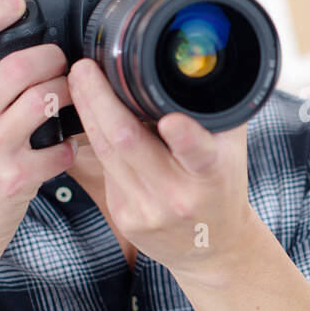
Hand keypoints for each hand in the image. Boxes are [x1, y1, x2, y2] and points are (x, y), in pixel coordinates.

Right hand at [0, 0, 76, 252]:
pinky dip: (69, 145)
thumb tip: (12, 53)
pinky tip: (66, 148)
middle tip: (64, 63)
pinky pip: (58, 148)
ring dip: (70, 93)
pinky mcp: (14, 178)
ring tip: (75, 97)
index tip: (17, 3)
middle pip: (16, 65)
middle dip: (52, 57)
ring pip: (43, 100)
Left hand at [66, 57, 258, 279]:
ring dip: (88, 112)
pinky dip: (97, 137)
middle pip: (129, 144)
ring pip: (107, 152)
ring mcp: (147, 209)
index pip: (199, 155)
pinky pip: (105, 167)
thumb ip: (216, 112)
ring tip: (78, 80)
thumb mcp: (231, 151)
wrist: (213, 249)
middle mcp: (178, 195)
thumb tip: (199, 61)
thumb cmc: (223, 188)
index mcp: (212, 176)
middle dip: (100, 101)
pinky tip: (90, 114)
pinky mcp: (125, 217)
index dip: (184, 137)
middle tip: (84, 68)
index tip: (172, 121)